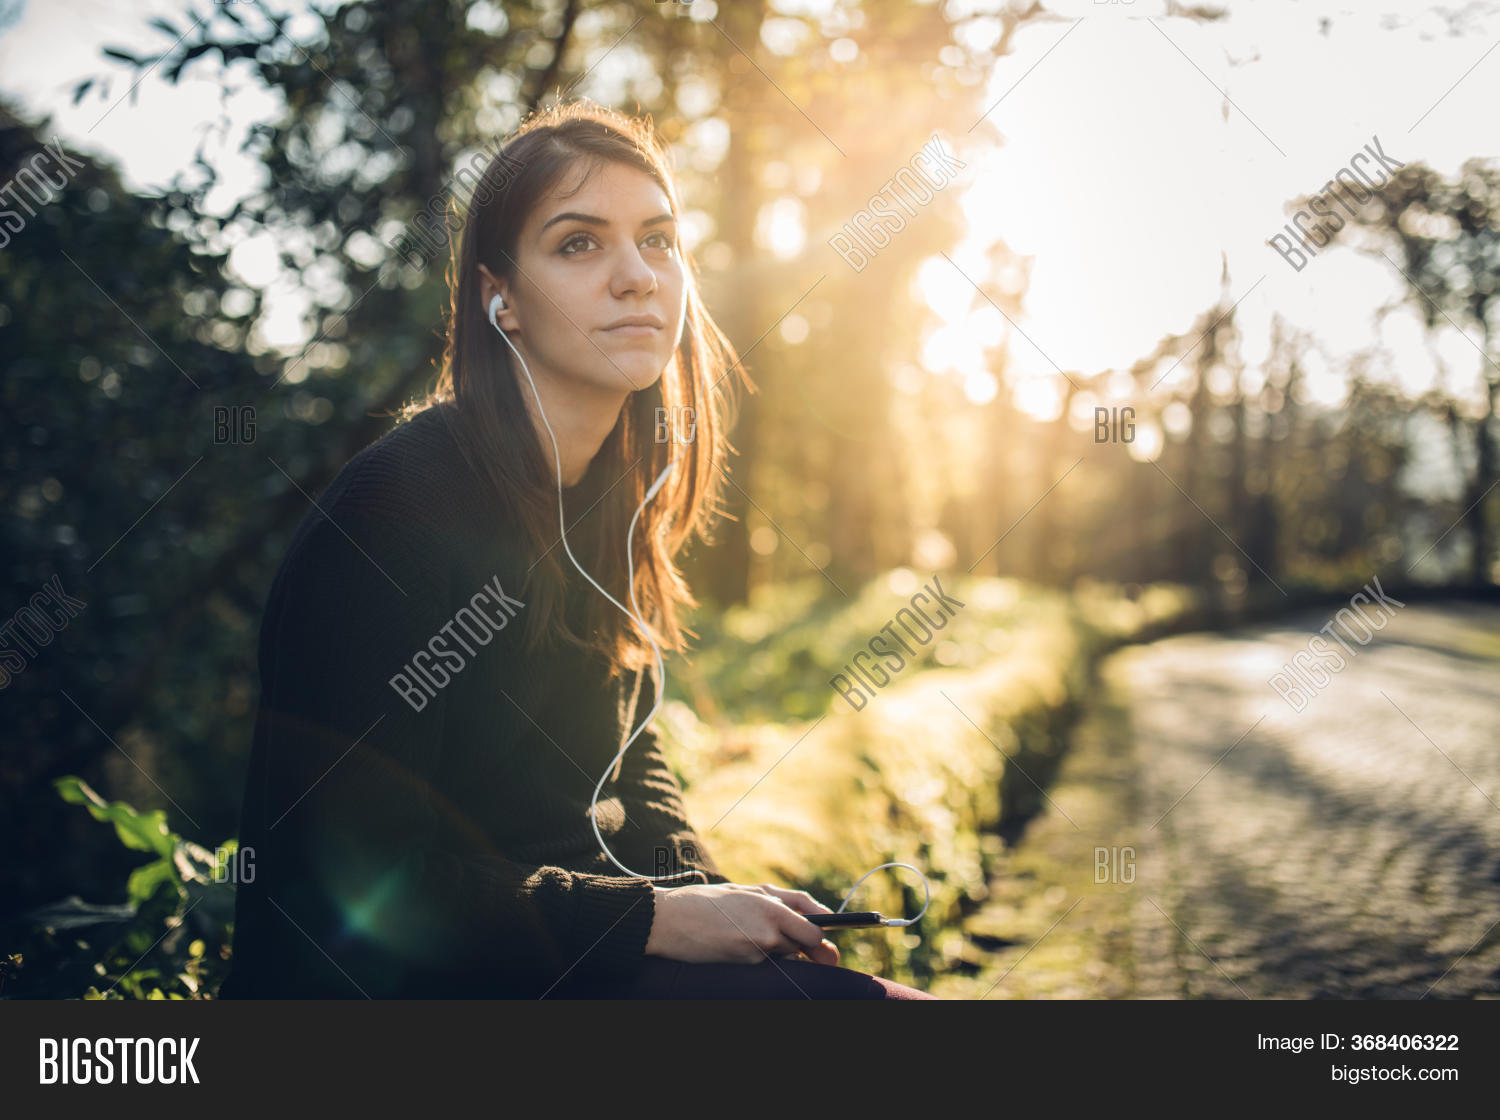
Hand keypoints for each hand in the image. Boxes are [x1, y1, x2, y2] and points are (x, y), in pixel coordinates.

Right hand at [645, 882, 839, 966]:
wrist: (668, 919)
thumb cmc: (701, 904)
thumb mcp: (740, 892)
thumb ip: (770, 903)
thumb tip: (799, 920)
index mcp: (768, 897)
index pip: (812, 914)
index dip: (825, 927)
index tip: (830, 937)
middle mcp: (770, 916)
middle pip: (808, 939)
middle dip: (812, 950)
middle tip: (812, 957)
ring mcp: (761, 940)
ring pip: (788, 955)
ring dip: (781, 955)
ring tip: (752, 944)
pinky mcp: (749, 959)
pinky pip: (767, 966)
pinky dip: (761, 963)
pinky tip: (738, 952)